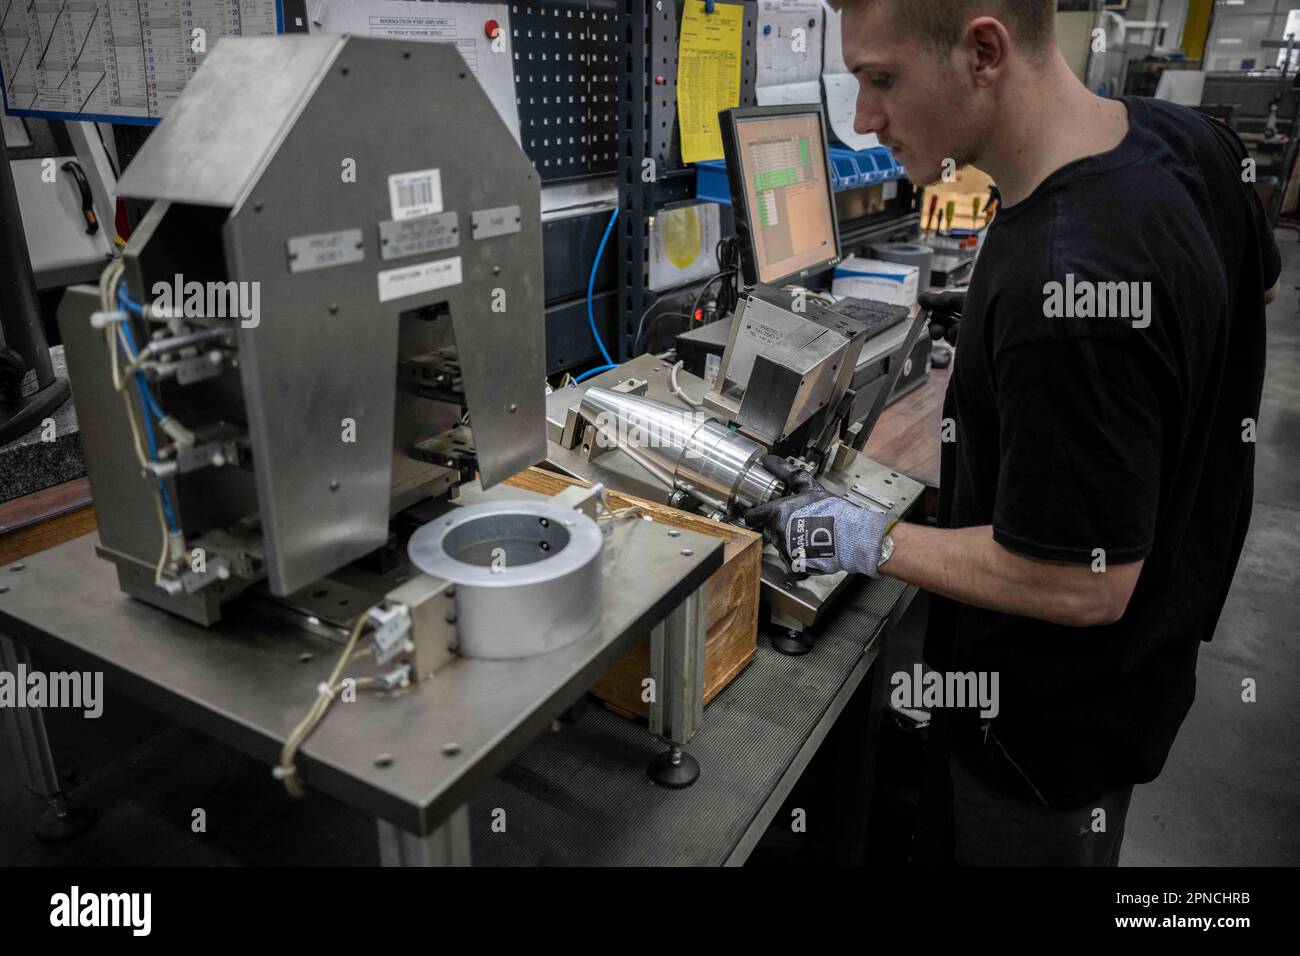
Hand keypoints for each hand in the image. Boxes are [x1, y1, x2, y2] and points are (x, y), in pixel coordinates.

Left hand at [743, 456, 897, 577]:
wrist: (849, 535)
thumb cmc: (831, 511)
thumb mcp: (808, 486)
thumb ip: (786, 473)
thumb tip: (769, 460)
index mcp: (776, 513)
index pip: (751, 517)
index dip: (755, 515)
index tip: (760, 514)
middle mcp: (776, 532)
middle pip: (768, 531)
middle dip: (778, 527)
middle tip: (796, 523)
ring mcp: (784, 550)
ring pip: (779, 546)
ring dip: (789, 542)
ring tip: (808, 536)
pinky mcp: (794, 566)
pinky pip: (790, 563)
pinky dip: (798, 559)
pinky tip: (810, 551)